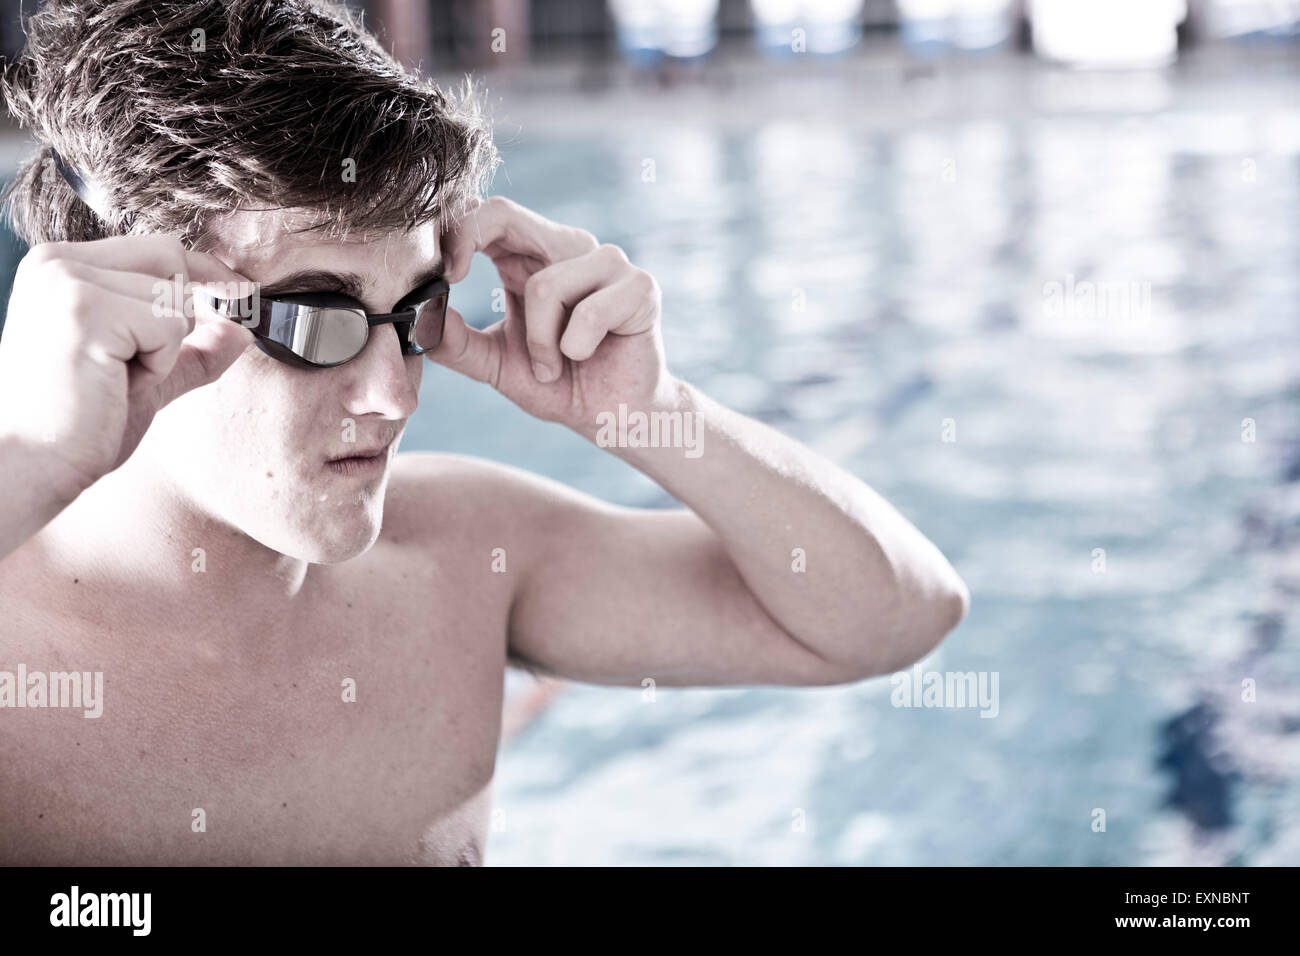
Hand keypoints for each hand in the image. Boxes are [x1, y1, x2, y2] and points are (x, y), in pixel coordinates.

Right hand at [0, 235, 253, 495]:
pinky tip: (115, 383)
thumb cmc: (79, 426)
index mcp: (61, 267)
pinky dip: (158, 364)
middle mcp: (57, 263)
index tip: (241, 289)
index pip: (156, 248)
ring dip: (163, 349)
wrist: (32, 466)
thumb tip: (243, 330)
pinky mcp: (85, 310)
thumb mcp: (146, 377)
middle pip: (171, 259)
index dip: (206, 270)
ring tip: (114, 378)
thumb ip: (192, 350)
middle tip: (136, 365)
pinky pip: (169, 325)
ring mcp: (67, 282)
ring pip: (174, 297)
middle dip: (179, 316)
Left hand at [432, 196, 669, 435]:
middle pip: (506, 214)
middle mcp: (567, 248)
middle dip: (469, 242)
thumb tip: (416, 317)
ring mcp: (607, 262)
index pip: (485, 215)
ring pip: (545, 285)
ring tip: (556, 365)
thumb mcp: (494, 364)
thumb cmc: (559, 385)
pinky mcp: (640, 286)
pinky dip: (577, 347)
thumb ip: (455, 341)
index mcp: (529, 257)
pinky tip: (588, 356)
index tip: (439, 274)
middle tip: (453, 279)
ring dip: (540, 342)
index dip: (454, 230)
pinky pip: (589, 313)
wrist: (612, 418)